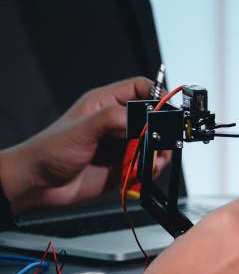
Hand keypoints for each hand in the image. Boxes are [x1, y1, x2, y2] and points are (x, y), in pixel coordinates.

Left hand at [0, 77, 168, 212]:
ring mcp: (120, 145)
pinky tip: (139, 174)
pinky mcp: (123, 166)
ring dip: (157, 155)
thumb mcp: (82, 130)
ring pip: (153, 145)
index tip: (166, 110)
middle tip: (159, 144)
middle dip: (160, 132)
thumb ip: (113, 119)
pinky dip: (148, 171)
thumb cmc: (48, 151)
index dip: (157, 95)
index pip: (140, 89)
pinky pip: (146, 166)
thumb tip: (142, 119)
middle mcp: (116, 123)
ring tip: (150, 163)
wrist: (38, 184)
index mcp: (105, 104)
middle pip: (153, 120)